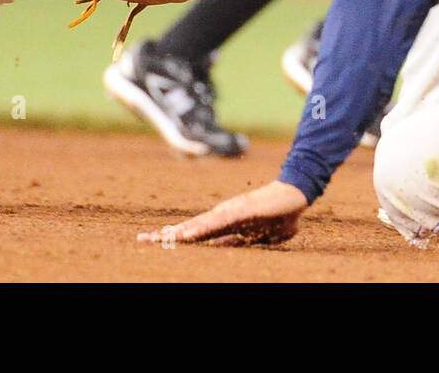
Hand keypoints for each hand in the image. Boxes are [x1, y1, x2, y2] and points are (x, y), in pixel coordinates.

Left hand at [137, 181, 306, 245]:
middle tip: (143, 240)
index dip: (175, 236)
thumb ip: (237, 239)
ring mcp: (231, 211)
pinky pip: (217, 223)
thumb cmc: (278, 214)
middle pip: (190, 227)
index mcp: (225, 221)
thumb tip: (224, 245)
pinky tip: (187, 235)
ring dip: (179, 234)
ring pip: (199, 226)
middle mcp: (223, 215)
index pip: (195, 231)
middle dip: (166, 235)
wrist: (295, 194)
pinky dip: (200, 230)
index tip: (154, 239)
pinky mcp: (241, 211)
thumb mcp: (255, 235)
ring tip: (159, 239)